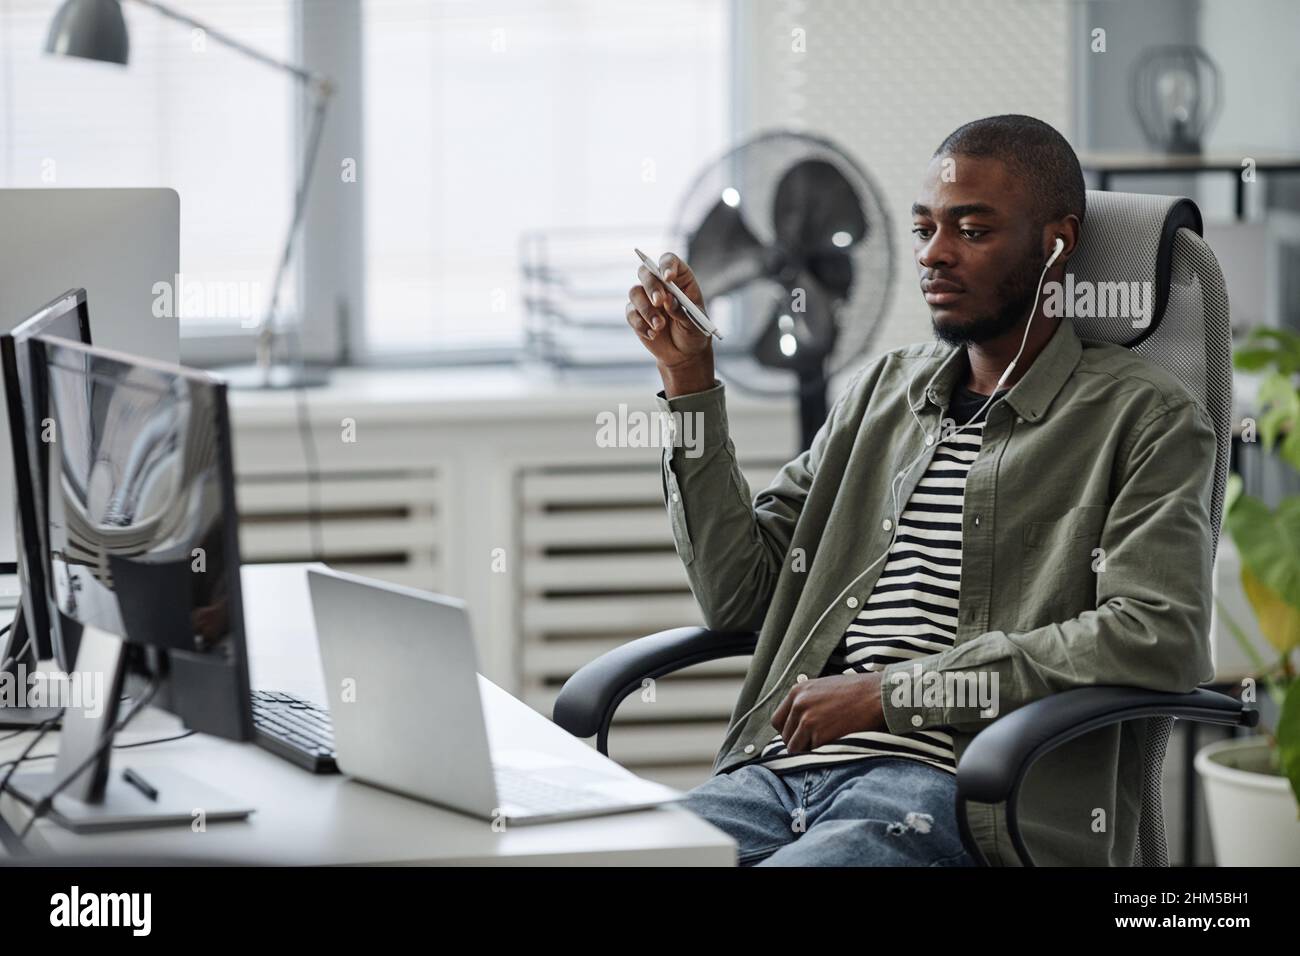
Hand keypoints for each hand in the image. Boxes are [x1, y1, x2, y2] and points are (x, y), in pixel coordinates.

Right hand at [625, 252, 713, 373]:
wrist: (684, 352)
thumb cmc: (693, 331)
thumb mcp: (694, 323)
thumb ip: (682, 311)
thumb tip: (668, 300)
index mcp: (679, 278)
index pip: (669, 261)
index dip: (666, 265)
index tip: (668, 278)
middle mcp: (660, 284)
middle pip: (646, 272)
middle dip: (651, 286)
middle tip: (659, 302)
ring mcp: (646, 298)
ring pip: (635, 292)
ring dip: (646, 310)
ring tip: (659, 326)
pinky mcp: (636, 313)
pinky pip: (631, 314)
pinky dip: (641, 324)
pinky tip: (653, 335)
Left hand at [771, 672, 884, 752]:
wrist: (878, 696)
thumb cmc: (856, 691)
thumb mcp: (824, 687)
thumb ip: (806, 701)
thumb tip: (796, 722)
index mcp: (797, 691)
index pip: (777, 720)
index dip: (787, 731)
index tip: (799, 736)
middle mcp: (799, 705)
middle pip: (785, 736)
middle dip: (798, 742)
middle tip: (815, 744)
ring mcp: (808, 721)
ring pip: (794, 748)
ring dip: (807, 750)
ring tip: (825, 745)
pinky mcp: (819, 735)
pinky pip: (812, 753)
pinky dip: (821, 753)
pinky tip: (834, 745)